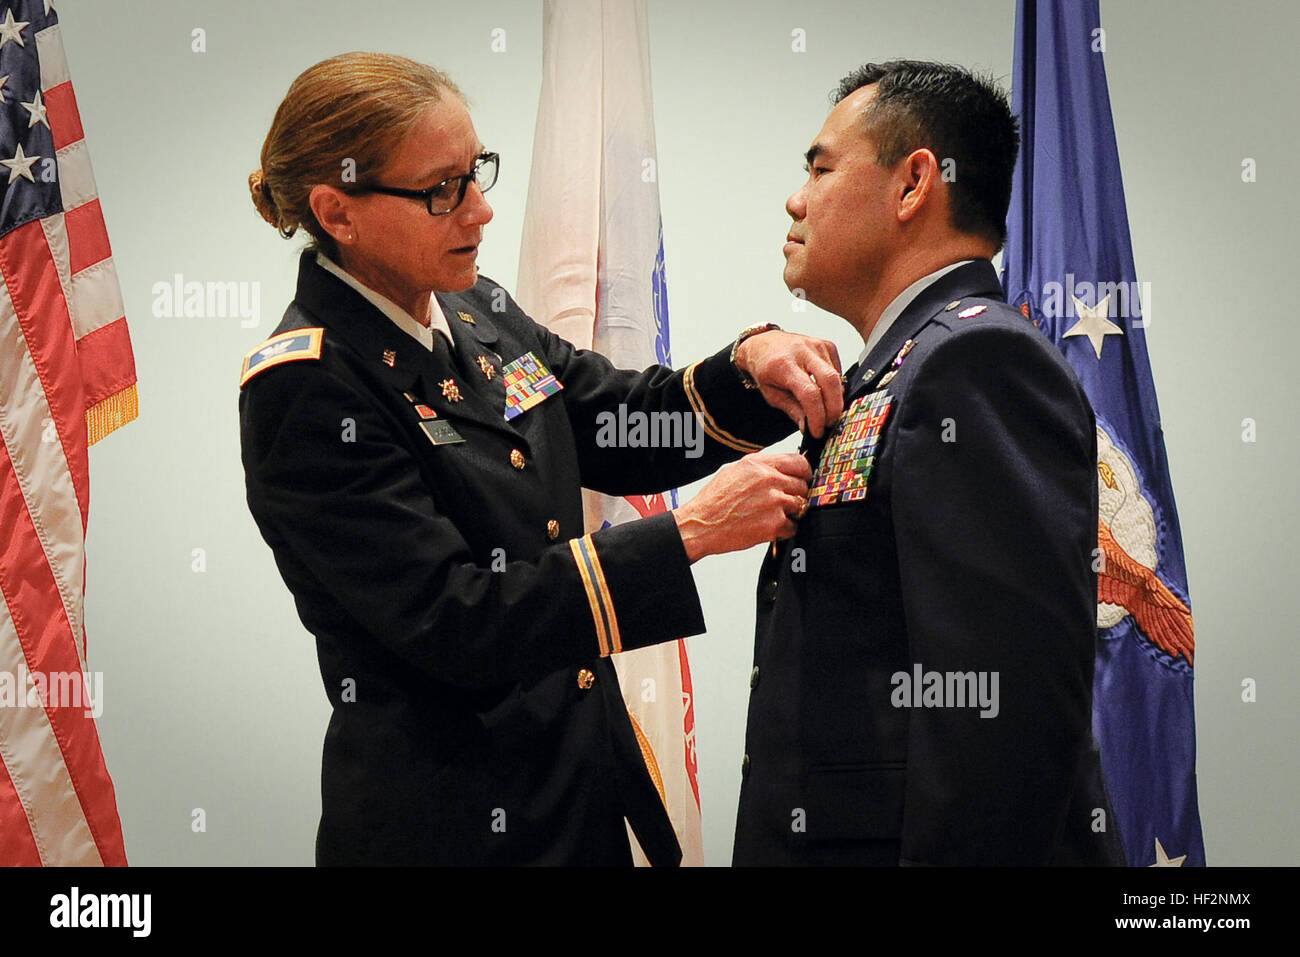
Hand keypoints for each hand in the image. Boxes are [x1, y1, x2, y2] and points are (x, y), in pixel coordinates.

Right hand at [673, 453, 811, 561]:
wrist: (701, 524)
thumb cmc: (714, 502)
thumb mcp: (734, 471)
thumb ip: (760, 467)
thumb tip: (779, 467)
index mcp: (759, 464)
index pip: (799, 462)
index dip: (804, 473)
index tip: (803, 480)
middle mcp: (769, 480)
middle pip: (803, 485)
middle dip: (795, 495)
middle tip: (781, 504)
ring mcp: (774, 501)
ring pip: (801, 506)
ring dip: (790, 514)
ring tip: (771, 516)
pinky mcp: (774, 523)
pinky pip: (793, 527)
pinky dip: (783, 530)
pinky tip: (766, 528)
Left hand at [735, 331, 842, 437]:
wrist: (762, 344)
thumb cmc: (764, 369)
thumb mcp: (771, 394)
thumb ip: (792, 410)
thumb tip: (808, 427)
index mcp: (783, 365)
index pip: (809, 393)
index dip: (817, 416)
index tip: (818, 431)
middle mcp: (801, 351)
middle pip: (830, 382)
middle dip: (834, 408)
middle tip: (829, 423)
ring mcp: (815, 345)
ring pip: (836, 377)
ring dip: (834, 398)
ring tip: (824, 409)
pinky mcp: (826, 344)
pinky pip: (838, 369)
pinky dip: (835, 385)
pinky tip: (824, 390)